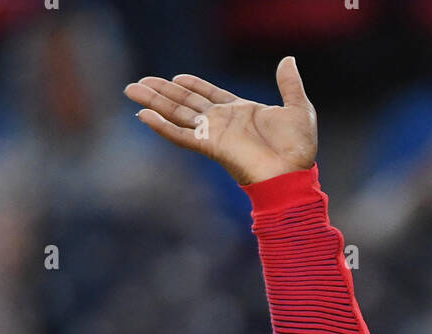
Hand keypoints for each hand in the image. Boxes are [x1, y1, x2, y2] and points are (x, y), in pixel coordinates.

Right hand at [123, 55, 316, 186]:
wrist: (294, 175)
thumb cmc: (299, 149)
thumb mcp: (299, 109)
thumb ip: (290, 85)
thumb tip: (288, 59)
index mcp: (240, 112)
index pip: (209, 94)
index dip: (192, 84)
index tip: (175, 77)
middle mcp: (223, 122)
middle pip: (186, 102)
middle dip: (162, 91)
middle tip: (139, 82)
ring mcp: (215, 134)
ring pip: (177, 114)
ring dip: (154, 102)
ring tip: (132, 90)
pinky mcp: (211, 147)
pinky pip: (182, 136)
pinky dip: (162, 127)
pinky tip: (143, 117)